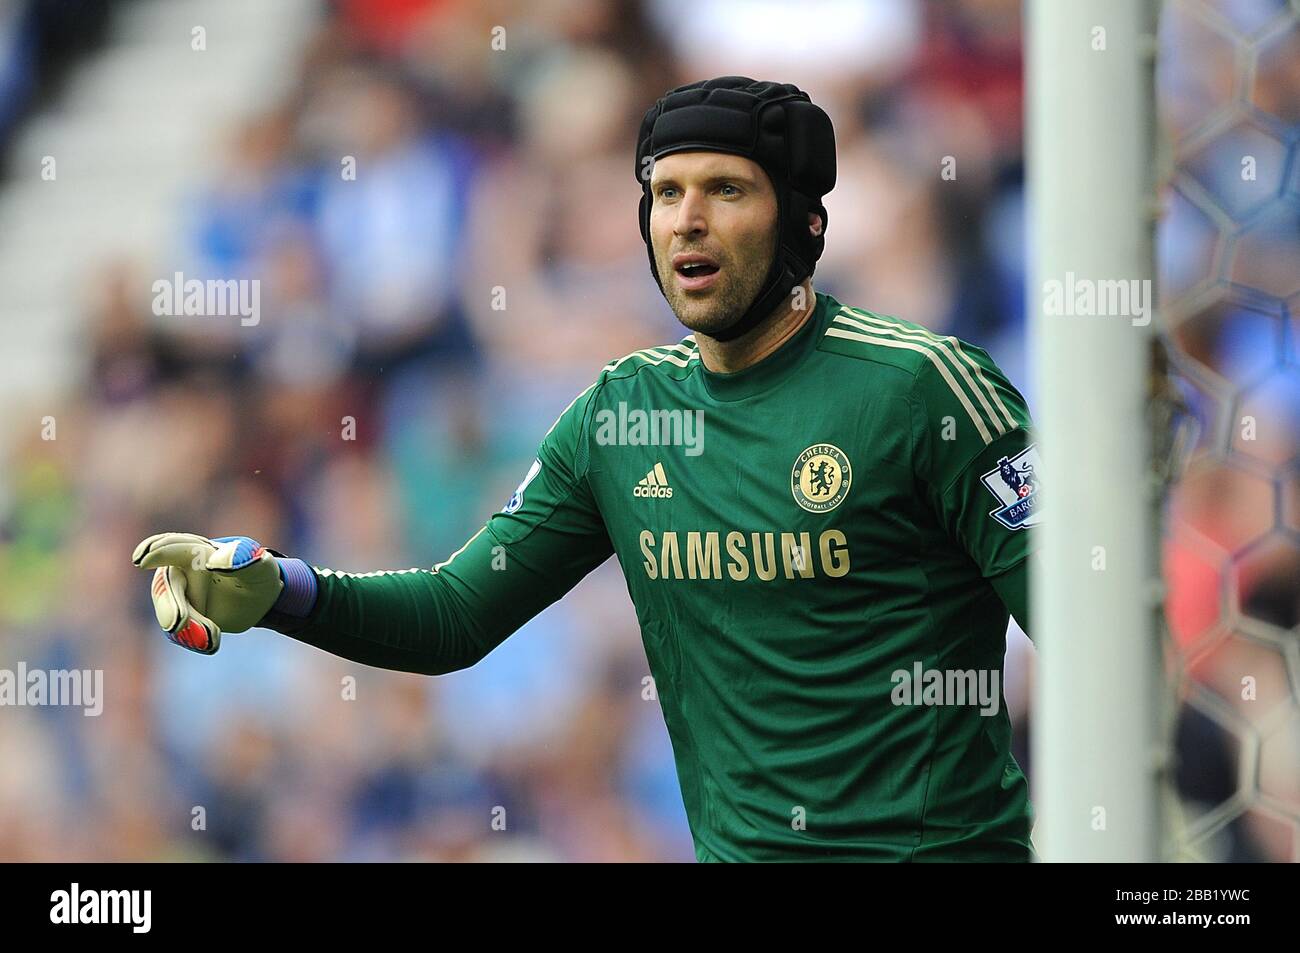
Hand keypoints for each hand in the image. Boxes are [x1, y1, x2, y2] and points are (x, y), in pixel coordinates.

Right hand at [132, 533, 283, 653]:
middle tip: (177, 625)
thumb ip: (243, 560)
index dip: (157, 552)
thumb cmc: (258, 575)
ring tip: (212, 639)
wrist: (259, 601)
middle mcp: (180, 572)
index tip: (141, 561)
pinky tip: (211, 644)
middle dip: (169, 606)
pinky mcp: (181, 618)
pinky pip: (180, 632)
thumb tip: (214, 561)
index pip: (173, 548)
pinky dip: (193, 640)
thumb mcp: (260, 567)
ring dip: (187, 629)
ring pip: (170, 613)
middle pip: (166, 587)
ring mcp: (177, 596)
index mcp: (197, 551)